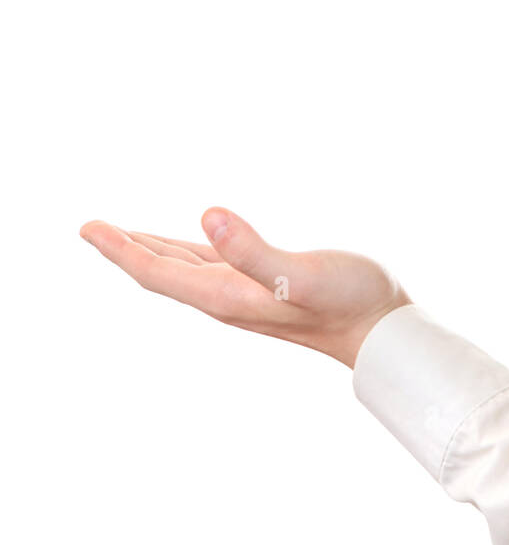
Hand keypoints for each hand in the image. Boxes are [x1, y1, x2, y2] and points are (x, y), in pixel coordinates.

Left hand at [79, 209, 411, 368]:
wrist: (384, 329)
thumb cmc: (349, 300)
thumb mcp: (300, 274)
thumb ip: (253, 250)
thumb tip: (209, 215)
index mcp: (226, 296)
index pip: (158, 272)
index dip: (121, 249)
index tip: (87, 227)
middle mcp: (227, 297)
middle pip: (161, 273)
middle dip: (124, 250)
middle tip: (90, 227)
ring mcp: (245, 292)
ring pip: (183, 270)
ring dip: (150, 251)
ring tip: (122, 235)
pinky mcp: (263, 284)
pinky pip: (209, 265)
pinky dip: (184, 251)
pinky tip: (187, 243)